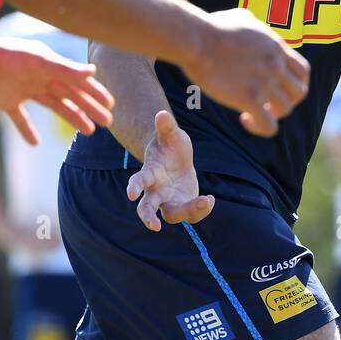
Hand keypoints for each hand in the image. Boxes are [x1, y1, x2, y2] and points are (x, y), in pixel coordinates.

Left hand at [0, 34, 113, 143]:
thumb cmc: (0, 55)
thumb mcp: (35, 60)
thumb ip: (63, 67)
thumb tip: (93, 72)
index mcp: (48, 65)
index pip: (77, 81)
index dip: (94, 92)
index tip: (111, 105)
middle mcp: (38, 77)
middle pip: (69, 95)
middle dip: (89, 108)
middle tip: (107, 123)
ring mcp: (22, 89)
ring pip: (53, 106)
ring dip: (71, 117)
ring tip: (87, 132)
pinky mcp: (5, 101)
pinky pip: (20, 118)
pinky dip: (28, 130)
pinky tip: (36, 144)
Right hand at [127, 110, 214, 230]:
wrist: (176, 158)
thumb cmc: (169, 145)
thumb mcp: (171, 134)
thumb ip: (166, 127)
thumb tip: (162, 113)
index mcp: (150, 172)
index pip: (138, 180)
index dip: (134, 186)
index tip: (130, 194)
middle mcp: (155, 191)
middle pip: (147, 208)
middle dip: (148, 217)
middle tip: (154, 226)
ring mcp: (168, 200)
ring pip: (172, 215)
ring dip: (188, 212)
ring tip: (206, 200)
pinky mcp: (182, 205)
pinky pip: (190, 214)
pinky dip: (200, 210)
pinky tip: (210, 199)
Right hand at [181, 8, 309, 136]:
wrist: (198, 39)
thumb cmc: (212, 27)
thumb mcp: (243, 17)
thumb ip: (256, 26)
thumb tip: (253, 27)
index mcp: (277, 48)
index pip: (303, 71)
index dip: (293, 83)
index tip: (277, 87)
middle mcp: (276, 66)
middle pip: (299, 92)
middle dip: (286, 100)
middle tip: (267, 102)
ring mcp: (265, 83)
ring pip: (285, 110)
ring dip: (272, 114)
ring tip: (252, 112)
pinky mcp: (249, 98)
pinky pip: (268, 125)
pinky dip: (260, 127)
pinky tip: (244, 119)